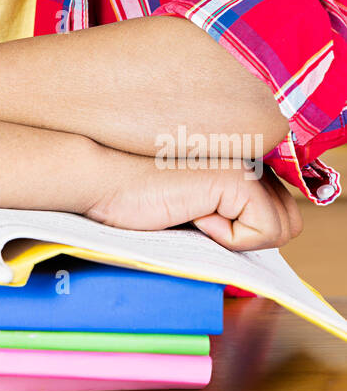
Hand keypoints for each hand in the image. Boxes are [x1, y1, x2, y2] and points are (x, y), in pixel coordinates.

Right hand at [83, 155, 302, 250]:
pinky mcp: (238, 178)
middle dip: (249, 235)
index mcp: (242, 155)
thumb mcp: (194, 206)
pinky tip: (191, 211)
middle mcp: (251, 153)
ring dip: (237, 237)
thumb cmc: (136, 196)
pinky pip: (261, 232)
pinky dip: (226, 237)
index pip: (280, 210)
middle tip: (201, 218)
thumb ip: (229, 207)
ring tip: (194, 212)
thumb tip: (259, 233)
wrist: (102, 180)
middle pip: (289, 220)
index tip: (203, 218)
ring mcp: (248, 163)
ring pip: (281, 228)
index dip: (248, 229)